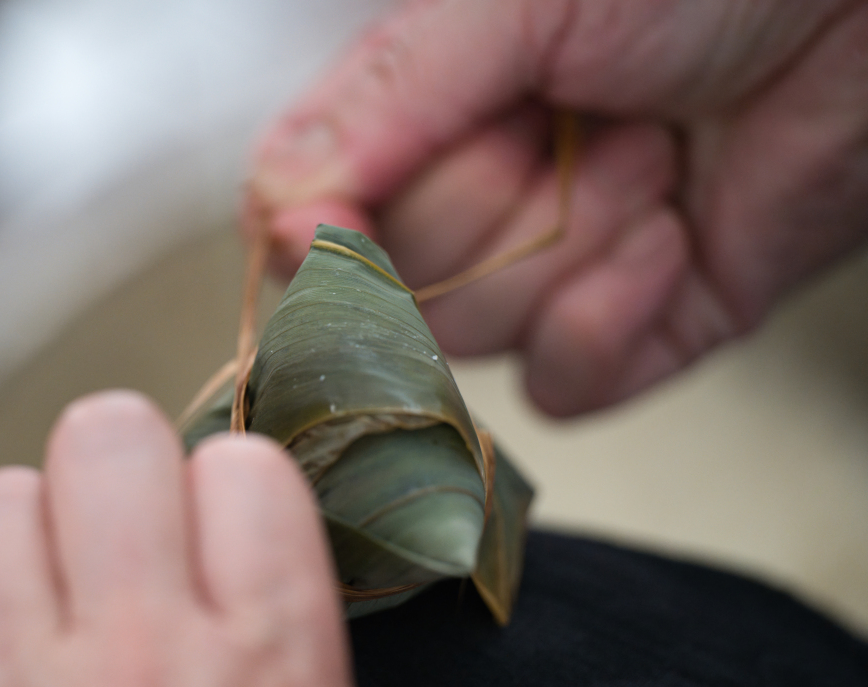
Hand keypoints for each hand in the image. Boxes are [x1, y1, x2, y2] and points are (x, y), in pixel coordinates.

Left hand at [0, 391, 375, 686]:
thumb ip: (286, 634)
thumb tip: (241, 525)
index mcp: (272, 670)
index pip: (245, 469)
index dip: (230, 491)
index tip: (222, 528)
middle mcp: (142, 661)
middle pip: (106, 438)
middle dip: (121, 472)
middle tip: (129, 535)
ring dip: (29, 540)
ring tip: (54, 607)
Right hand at [249, 0, 867, 415]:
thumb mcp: (513, 5)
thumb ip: (384, 105)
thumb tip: (277, 218)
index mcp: (411, 120)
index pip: (303, 224)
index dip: (325, 243)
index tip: (346, 226)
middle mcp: (465, 202)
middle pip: (389, 299)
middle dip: (490, 210)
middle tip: (565, 119)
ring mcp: (543, 273)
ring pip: (476, 345)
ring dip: (573, 242)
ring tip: (650, 148)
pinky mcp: (626, 330)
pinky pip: (566, 383)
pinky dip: (616, 316)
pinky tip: (674, 231)